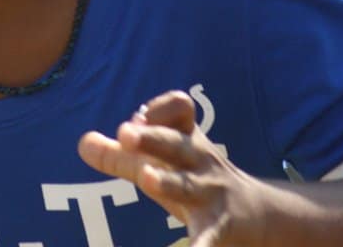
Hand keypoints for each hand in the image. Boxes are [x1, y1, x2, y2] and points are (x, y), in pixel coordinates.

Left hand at [78, 91, 274, 246]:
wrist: (260, 215)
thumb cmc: (198, 181)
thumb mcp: (164, 165)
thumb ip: (122, 156)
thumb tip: (83, 142)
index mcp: (187, 141)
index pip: (179, 110)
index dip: (160, 109)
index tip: (138, 116)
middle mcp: (201, 162)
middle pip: (176, 145)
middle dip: (152, 138)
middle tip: (125, 132)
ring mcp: (211, 194)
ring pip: (187, 186)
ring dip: (169, 181)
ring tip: (147, 178)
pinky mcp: (218, 228)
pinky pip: (207, 238)